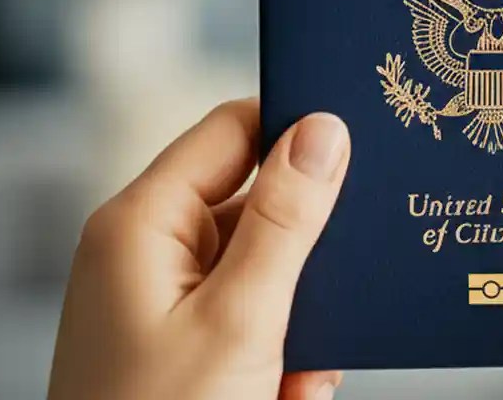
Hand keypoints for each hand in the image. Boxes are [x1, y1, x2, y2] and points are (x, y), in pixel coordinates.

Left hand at [48, 100, 349, 399]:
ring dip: (298, 312)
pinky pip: (252, 318)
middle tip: (343, 281)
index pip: (231, 130)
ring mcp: (163, 300)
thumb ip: (287, 220)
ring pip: (264, 268)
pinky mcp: (181, 342)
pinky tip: (285, 396)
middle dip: (307, 251)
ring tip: (299, 371)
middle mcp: (147, 250)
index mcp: (141, 222)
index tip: (361, 143)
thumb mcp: (240, 319)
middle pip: (256, 202)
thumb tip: (324, 130)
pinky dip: (280, 353)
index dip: (295, 129)